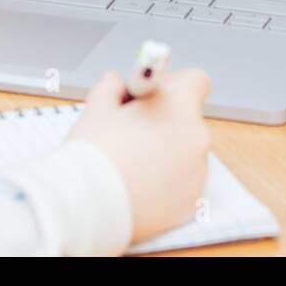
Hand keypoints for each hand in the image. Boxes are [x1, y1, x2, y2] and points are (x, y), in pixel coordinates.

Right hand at [69, 69, 211, 242]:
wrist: (88, 205)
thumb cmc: (94, 154)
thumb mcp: (97, 106)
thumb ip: (112, 85)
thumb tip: (116, 83)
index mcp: (178, 107)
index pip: (196, 80)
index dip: (172, 84)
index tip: (151, 97)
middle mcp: (196, 137)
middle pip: (187, 118)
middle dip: (163, 121)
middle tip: (130, 133)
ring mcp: (198, 172)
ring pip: (185, 151)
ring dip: (165, 152)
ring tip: (130, 164)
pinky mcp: (192, 200)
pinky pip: (183, 181)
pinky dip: (166, 181)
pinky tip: (138, 185)